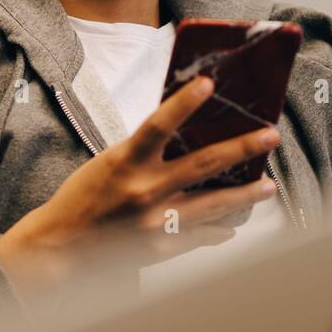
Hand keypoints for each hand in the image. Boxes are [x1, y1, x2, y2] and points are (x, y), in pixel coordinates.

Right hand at [0, 75, 279, 299]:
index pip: (159, 124)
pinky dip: (220, 229)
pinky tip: (234, 223)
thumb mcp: (108, 162)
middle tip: (270, 136)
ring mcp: (157, 221)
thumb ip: (143, 151)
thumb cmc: (83, 198)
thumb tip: (182, 131)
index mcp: (126, 161)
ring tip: (269, 185)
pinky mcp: (162, 247)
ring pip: (214, 204)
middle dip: (243, 148)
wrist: (61, 246)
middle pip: (204, 163)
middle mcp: (145, 189)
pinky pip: (201, 236)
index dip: (185, 102)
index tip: (210, 84)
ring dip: (246, 194)